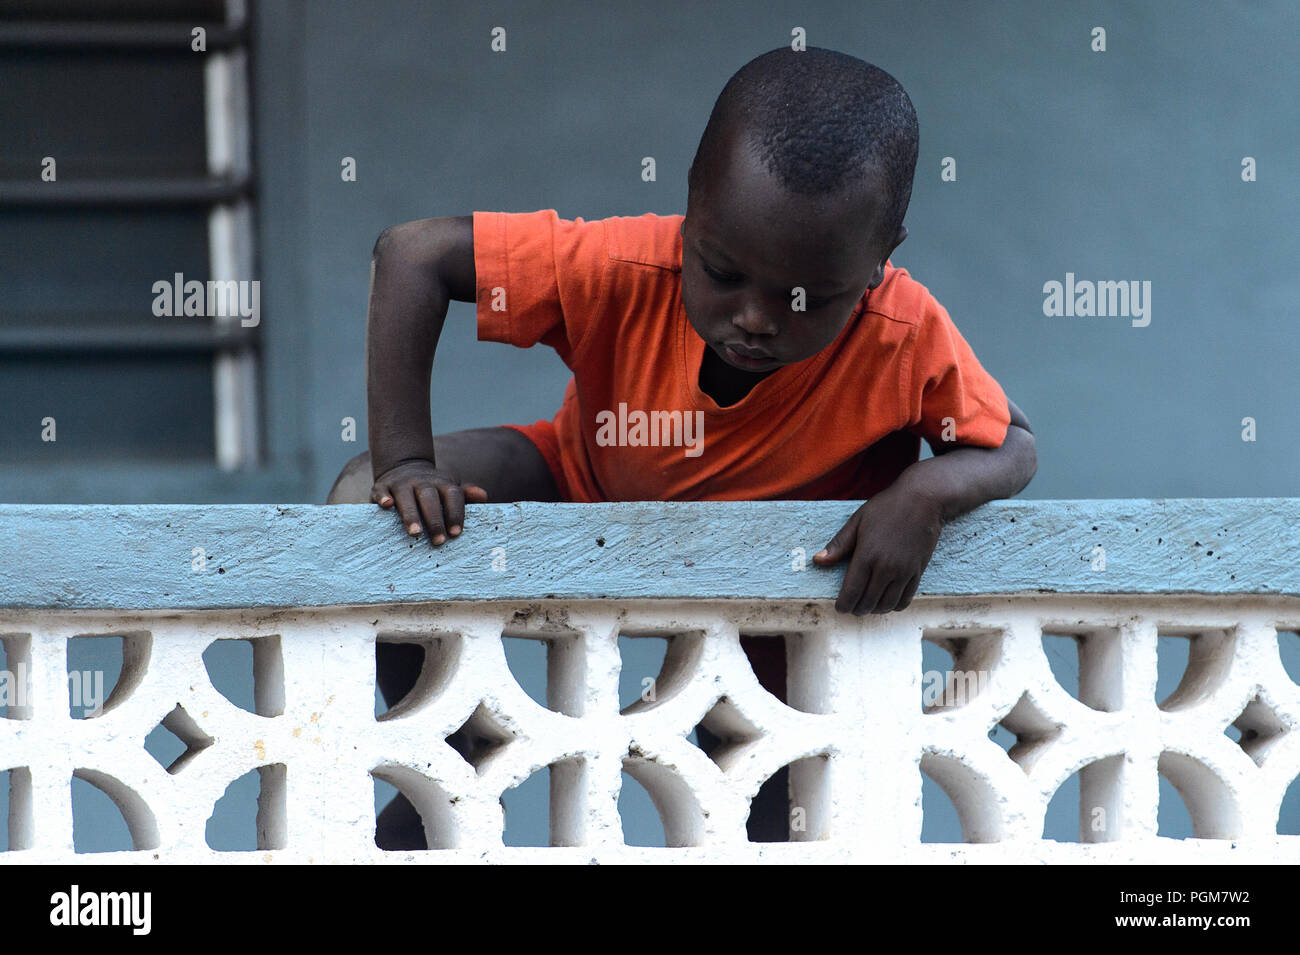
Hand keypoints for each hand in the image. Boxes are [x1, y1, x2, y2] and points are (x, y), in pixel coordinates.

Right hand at [371, 458, 487, 545]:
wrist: (404, 468)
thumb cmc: (433, 489)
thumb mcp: (449, 490)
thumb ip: (466, 495)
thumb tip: (483, 495)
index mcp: (442, 483)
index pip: (452, 495)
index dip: (455, 513)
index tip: (455, 533)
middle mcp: (422, 482)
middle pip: (430, 498)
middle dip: (435, 519)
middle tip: (438, 541)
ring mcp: (401, 483)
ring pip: (407, 497)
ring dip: (411, 514)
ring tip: (416, 533)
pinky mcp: (382, 486)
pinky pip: (382, 491)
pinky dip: (383, 497)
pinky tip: (386, 506)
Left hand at [812, 482, 944, 614]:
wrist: (924, 500)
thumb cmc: (887, 508)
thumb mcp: (857, 521)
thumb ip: (839, 544)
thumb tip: (817, 561)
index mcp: (867, 555)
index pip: (851, 592)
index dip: (843, 605)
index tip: (839, 608)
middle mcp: (885, 568)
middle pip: (868, 602)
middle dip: (857, 609)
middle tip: (851, 607)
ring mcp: (904, 571)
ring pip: (887, 605)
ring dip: (875, 610)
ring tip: (868, 606)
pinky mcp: (918, 572)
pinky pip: (906, 599)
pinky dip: (894, 605)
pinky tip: (887, 602)